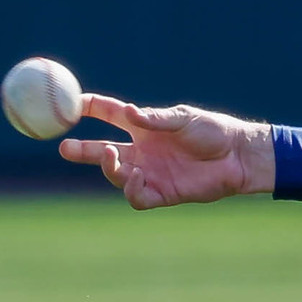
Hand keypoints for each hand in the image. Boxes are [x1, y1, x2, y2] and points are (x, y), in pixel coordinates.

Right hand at [59, 95, 273, 209]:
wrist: (238, 157)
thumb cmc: (215, 131)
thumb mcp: (184, 118)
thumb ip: (155, 119)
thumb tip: (128, 113)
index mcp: (144, 127)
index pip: (108, 115)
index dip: (88, 109)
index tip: (70, 104)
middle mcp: (142, 150)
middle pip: (103, 150)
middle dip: (81, 150)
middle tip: (63, 146)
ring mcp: (150, 173)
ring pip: (116, 175)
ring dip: (109, 167)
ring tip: (113, 156)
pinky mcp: (162, 193)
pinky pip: (136, 197)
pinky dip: (130, 189)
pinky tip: (137, 177)